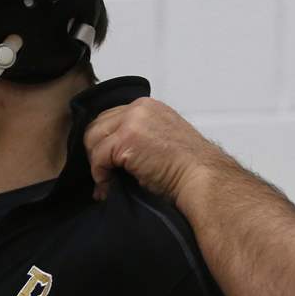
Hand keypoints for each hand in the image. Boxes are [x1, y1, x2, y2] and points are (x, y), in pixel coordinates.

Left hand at [83, 97, 228, 203]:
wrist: (202, 178)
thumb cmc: (190, 169)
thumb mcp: (163, 141)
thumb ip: (141, 137)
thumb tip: (116, 156)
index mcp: (148, 107)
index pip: (110, 118)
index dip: (103, 142)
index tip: (105, 164)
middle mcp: (139, 108)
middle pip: (97, 126)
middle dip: (96, 152)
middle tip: (103, 176)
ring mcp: (132, 122)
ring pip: (93, 139)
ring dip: (96, 164)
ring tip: (106, 184)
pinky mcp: (126, 139)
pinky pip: (98, 157)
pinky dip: (99, 176)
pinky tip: (108, 188)